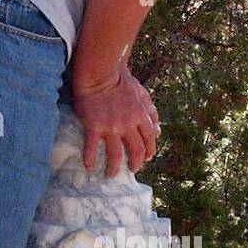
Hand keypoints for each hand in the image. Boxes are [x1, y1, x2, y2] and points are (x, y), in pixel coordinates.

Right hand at [72, 62, 159, 176]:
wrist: (99, 72)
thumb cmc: (121, 80)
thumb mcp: (141, 93)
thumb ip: (151, 111)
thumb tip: (158, 129)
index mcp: (141, 116)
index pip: (150, 140)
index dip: (150, 152)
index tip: (147, 159)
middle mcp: (128, 124)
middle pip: (137, 151)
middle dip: (136, 163)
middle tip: (133, 169)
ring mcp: (111, 127)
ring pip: (116, 155)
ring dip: (115, 168)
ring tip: (111, 174)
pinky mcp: (94, 126)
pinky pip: (92, 147)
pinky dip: (90, 158)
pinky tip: (89, 166)